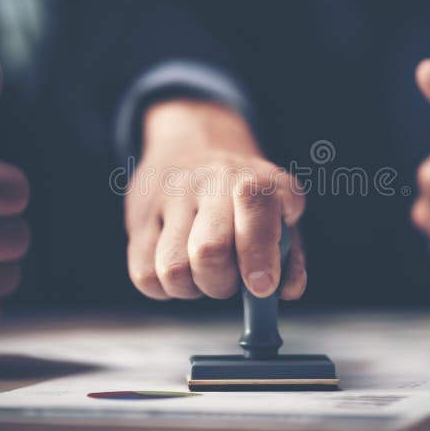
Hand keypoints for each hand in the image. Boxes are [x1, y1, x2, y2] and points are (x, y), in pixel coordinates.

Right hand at [125, 100, 305, 300]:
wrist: (194, 141)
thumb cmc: (245, 194)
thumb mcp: (280, 210)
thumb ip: (290, 254)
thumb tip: (288, 289)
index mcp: (256, 181)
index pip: (256, 211)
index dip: (259, 255)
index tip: (261, 285)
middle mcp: (212, 181)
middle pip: (209, 251)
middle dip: (222, 284)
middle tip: (229, 280)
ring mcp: (170, 197)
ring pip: (173, 269)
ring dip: (191, 288)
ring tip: (201, 272)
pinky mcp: (139, 216)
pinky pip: (144, 274)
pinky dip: (163, 286)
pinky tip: (178, 268)